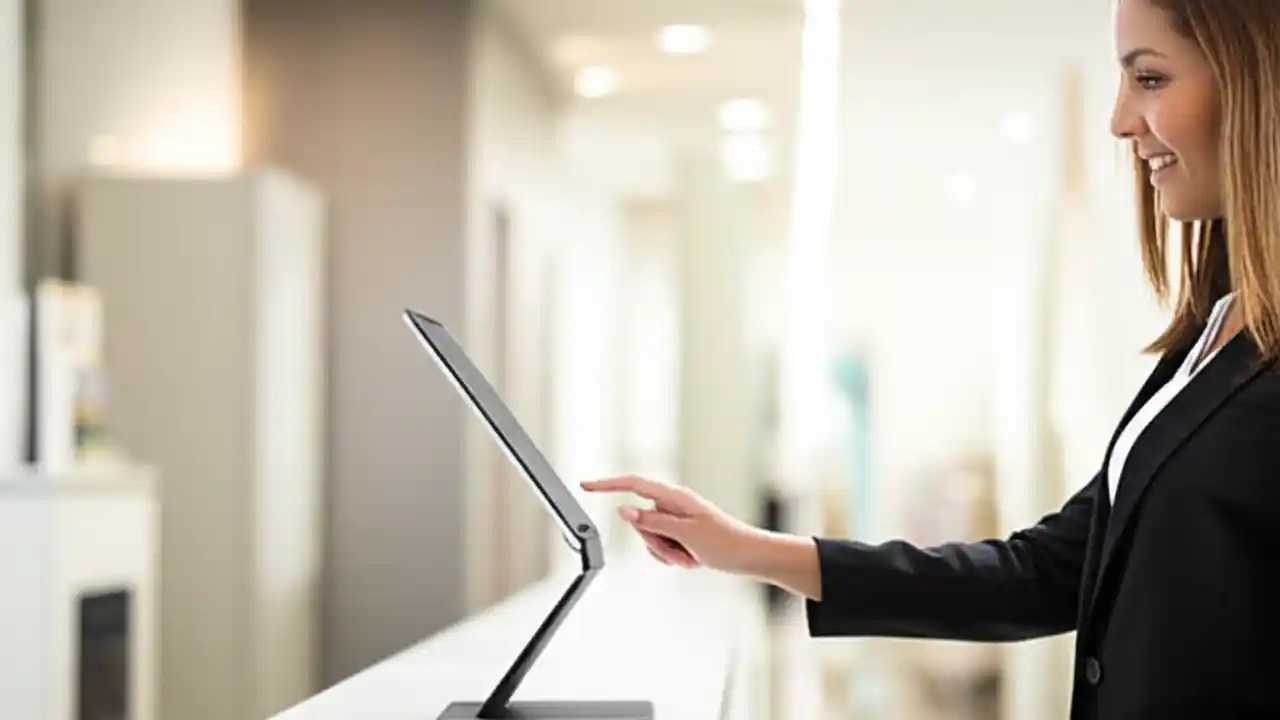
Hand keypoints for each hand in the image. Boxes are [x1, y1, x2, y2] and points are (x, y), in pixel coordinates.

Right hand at [580, 475, 760, 572]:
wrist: (749, 556)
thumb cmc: (725, 542)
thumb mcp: (684, 533)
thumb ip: (651, 521)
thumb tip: (624, 509)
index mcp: (674, 497)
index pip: (633, 485)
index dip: (607, 485)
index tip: (585, 486)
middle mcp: (672, 505)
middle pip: (640, 522)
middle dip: (655, 543)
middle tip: (681, 551)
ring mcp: (675, 519)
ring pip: (649, 538)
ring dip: (667, 553)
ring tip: (691, 557)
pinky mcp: (679, 533)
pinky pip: (660, 547)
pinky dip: (672, 557)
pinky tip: (692, 559)